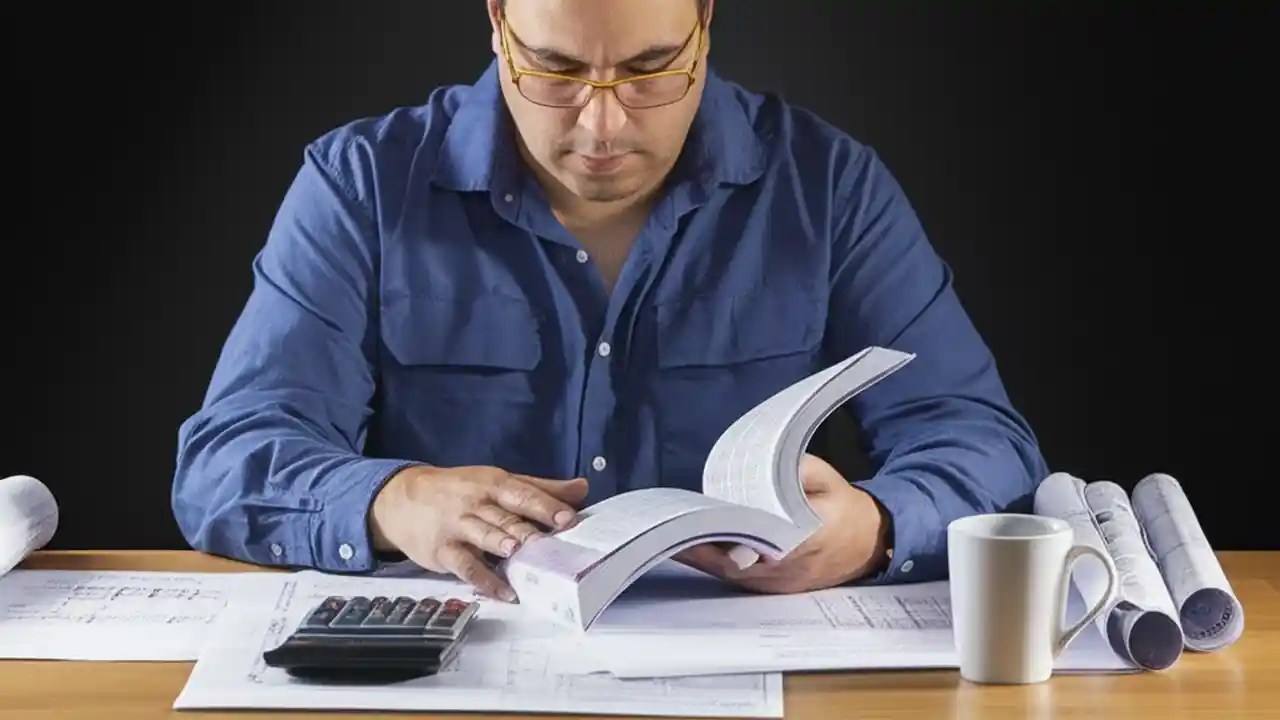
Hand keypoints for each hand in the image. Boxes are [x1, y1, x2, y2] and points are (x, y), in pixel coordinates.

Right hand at [369, 465, 588, 600]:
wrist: (401, 500)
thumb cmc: (459, 491)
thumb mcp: (496, 482)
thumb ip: (540, 488)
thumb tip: (581, 488)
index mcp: (494, 484)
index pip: (523, 493)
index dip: (546, 505)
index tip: (569, 517)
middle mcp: (477, 503)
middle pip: (506, 516)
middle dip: (529, 527)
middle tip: (554, 539)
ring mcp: (458, 527)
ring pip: (484, 535)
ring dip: (502, 543)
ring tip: (520, 552)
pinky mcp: (444, 551)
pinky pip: (467, 567)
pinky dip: (485, 580)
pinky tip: (505, 592)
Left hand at [676, 453, 890, 592]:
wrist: (871, 542)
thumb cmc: (845, 507)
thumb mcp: (826, 477)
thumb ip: (796, 469)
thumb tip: (758, 469)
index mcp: (807, 538)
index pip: (760, 541)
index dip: (728, 534)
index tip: (703, 520)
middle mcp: (790, 567)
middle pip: (736, 564)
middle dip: (702, 548)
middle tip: (672, 529)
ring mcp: (782, 583)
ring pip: (733, 576)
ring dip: (702, 559)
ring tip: (671, 537)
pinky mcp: (775, 588)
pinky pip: (738, 580)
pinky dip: (714, 566)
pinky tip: (691, 550)